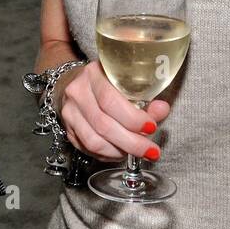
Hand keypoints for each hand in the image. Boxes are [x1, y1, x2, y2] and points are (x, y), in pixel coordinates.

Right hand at [55, 59, 171, 160]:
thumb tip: (161, 109)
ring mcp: (70, 111)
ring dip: (120, 151)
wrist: (77, 83)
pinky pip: (88, 148)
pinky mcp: (68, 129)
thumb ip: (146, 98)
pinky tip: (120, 152)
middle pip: (103, 124)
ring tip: (137, 152)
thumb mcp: (128, 83)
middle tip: (150, 150)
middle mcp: (78, 92)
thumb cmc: (108, 83)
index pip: (110, 99)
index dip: (132, 118)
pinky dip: (108, 154)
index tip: (151, 127)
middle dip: (131, 142)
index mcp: (94, 74)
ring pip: (94, 141)